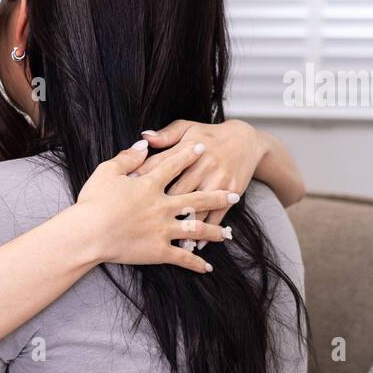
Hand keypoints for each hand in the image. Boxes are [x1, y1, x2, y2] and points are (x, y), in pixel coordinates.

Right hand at [75, 139, 240, 273]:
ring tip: (229, 234)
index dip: (188, 155)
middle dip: (218, 196)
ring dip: (214, 231)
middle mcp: (162, 205)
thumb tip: (144, 144)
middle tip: (235, 195)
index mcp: (149, 184)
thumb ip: (127, 157)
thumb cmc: (92, 202)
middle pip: (197, 198)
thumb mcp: (106, 171)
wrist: (87, 233)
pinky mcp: (158, 251)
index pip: (174, 165)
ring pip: (196, 229)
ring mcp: (163, 229)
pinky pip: (182, 257)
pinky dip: (196, 263)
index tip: (202, 148)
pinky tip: (208, 266)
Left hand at [136, 119, 265, 246]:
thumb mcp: (187, 128)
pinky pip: (218, 214)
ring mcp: (218, 180)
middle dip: (158, 210)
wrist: (246, 140)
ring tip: (168, 243)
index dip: (142, 180)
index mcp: (188, 150)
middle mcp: (202, 166)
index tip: (125, 196)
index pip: (160, 166)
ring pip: (197, 207)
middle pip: (177, 191)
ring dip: (183, 227)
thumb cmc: (208, 135)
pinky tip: (195, 245)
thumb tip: (144, 137)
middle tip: (138, 227)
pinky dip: (206, 230)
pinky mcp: (231, 191)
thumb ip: (165, 135)